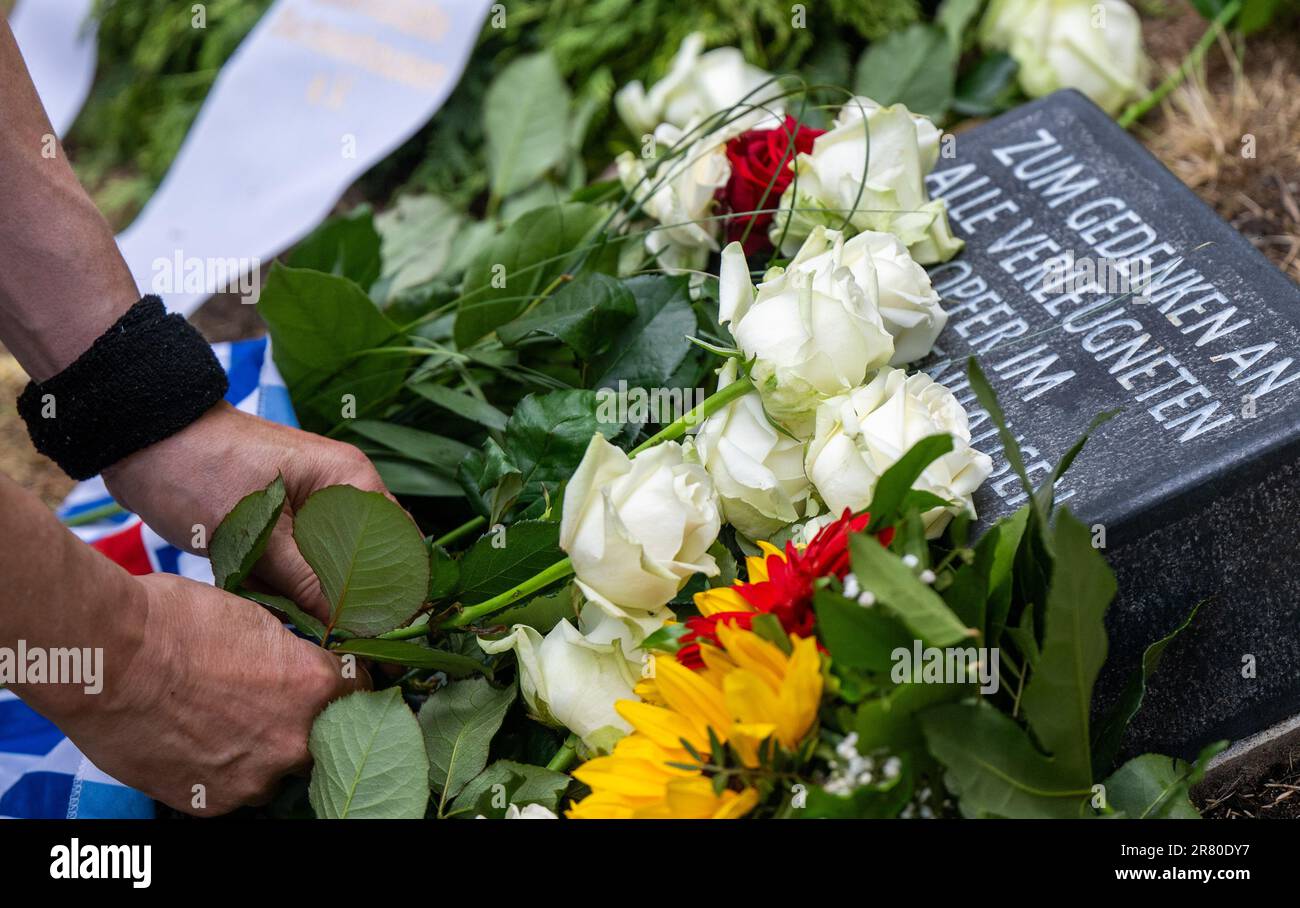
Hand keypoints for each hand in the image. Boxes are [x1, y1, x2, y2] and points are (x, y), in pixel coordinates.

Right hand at [60, 573, 368, 814]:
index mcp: (314, 686)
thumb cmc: (175, 621)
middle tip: (268, 701)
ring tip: (221, 720)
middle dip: (305, 720)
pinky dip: (221, 770)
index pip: (359, 690)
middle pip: (322, 737)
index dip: (345, 682)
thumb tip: (300, 663)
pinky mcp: (211, 801)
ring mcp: (254, 778)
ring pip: (276, 769)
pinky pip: (233, 789)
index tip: (334, 678)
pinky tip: (195, 741)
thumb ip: (291, 653)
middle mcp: (294, 740)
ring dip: (262, 750)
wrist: (106, 656)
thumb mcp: (255, 618)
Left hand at [103, 402, 390, 620]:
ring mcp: (308, 508)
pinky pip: (293, 566)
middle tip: (306, 614)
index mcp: (350, 480)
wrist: (140, 441)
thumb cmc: (203, 471)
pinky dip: (272, 582)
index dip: (392, 587)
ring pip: (324, 568)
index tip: (370, 628)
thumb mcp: (258, 533)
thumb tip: (350, 627)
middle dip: (335, 593)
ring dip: (297, 589)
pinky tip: (243, 579)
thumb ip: (309, 581)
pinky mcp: (279, 524)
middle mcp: (340, 492)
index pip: (397, 542)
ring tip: (261, 587)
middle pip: (361, 560)